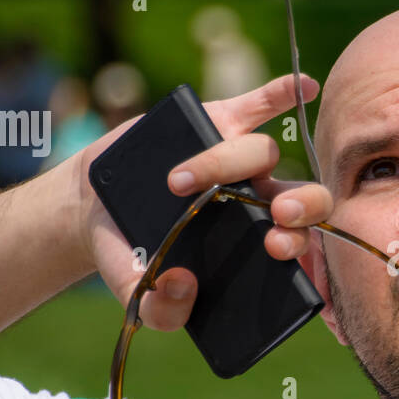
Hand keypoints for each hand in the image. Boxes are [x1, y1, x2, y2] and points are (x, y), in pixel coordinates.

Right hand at [73, 74, 331, 330]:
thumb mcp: (138, 294)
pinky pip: (260, 106)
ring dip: (228, 163)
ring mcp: (242, 159)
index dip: (299, 242)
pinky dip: (284, 94)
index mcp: (255, 242)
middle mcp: (259, 200)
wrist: (93, 210)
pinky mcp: (218, 122)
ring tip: (178, 182)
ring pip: (262, 152)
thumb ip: (162, 311)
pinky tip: (304, 87)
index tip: (278, 248)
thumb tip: (184, 286)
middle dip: (298, 205)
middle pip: (301, 195)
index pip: (297, 241)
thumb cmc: (129, 256)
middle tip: (276, 216)